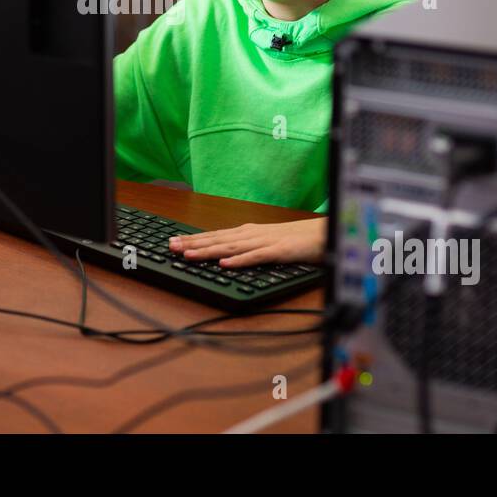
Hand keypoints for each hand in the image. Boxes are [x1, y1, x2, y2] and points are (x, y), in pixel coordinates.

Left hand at [169, 218, 326, 268]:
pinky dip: (240, 260)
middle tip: (171, 247)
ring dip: (209, 251)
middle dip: (193, 243)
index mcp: (248, 233)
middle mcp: (252, 235)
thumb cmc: (297, 239)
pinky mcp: (279, 251)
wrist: (325, 233)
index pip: (216, 236)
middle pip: (218, 240)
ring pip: (231, 247)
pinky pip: (256, 257)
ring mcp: (265, 242)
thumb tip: (226, 255)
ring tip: (189, 255)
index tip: (174, 242)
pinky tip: (225, 264)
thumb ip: (248, 248)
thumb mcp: (267, 242)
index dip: (194, 239)